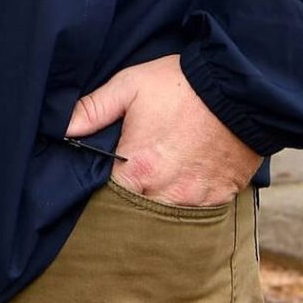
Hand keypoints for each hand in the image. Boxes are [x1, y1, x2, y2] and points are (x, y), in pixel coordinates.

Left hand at [65, 55, 259, 208]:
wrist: (239, 88)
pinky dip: (188, 204)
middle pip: (137, 213)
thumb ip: (94, 109)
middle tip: (131, 184)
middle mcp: (165, 193)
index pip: (107, 199)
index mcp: (138, 168)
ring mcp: (195, 200)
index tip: (102, 182)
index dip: (102, 192)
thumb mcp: (130, 85)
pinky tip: (183, 184)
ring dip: (159, 206)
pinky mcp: (219, 198)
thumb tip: (62, 128)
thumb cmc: (181, 84)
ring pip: (167, 218)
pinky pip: (197, 214)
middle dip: (130, 204)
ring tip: (157, 185)